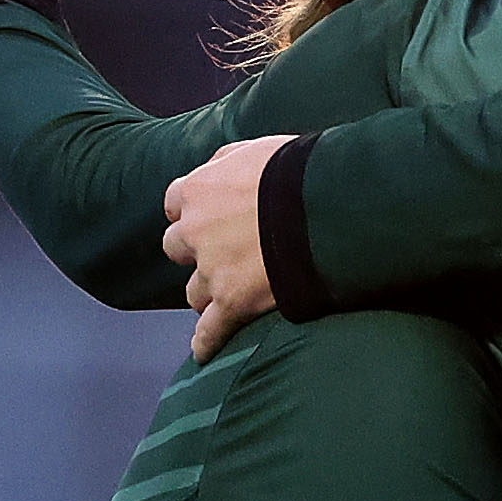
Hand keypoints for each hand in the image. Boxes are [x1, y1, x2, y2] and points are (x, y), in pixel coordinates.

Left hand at [162, 135, 293, 357]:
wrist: (326, 206)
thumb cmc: (300, 172)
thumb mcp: (259, 148)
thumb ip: (229, 160)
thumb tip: (219, 167)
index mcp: (199, 190)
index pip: (176, 203)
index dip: (193, 212)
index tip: (208, 216)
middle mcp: (196, 231)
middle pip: (177, 248)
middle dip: (196, 251)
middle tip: (222, 254)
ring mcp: (213, 269)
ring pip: (194, 291)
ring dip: (209, 292)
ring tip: (230, 296)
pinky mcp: (234, 302)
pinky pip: (211, 330)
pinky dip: (206, 342)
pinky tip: (204, 352)